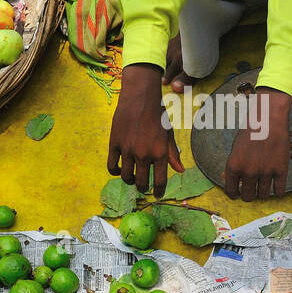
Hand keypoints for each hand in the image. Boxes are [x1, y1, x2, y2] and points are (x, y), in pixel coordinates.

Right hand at [107, 64, 183, 196]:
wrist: (140, 97)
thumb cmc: (157, 115)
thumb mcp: (168, 134)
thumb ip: (172, 154)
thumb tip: (180, 171)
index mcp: (160, 153)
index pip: (160, 181)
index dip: (159, 191)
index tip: (157, 194)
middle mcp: (144, 154)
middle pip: (141, 183)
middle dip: (143, 188)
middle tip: (143, 186)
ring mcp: (128, 150)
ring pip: (126, 176)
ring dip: (129, 180)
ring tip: (132, 177)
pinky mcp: (114, 144)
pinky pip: (112, 166)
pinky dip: (115, 172)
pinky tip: (120, 169)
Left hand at [224, 89, 290, 201]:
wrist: (268, 118)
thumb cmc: (250, 131)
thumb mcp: (236, 149)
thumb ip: (235, 167)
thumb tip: (236, 184)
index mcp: (234, 166)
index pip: (231, 191)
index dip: (234, 195)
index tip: (238, 194)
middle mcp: (248, 171)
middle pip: (248, 196)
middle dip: (249, 195)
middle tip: (252, 191)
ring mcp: (265, 172)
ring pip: (264, 196)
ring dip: (263, 194)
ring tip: (263, 188)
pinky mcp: (281, 170)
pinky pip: (280, 191)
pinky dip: (278, 192)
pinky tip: (276, 187)